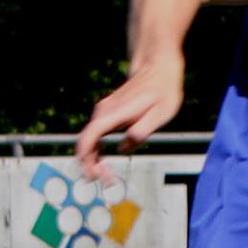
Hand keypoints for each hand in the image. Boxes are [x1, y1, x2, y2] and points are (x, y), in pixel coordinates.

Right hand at [76, 63, 184, 183]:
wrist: (157, 67)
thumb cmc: (162, 89)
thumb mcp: (160, 113)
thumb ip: (142, 131)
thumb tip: (125, 147)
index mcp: (115, 113)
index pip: (90, 136)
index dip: (86, 158)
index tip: (93, 175)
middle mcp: (104, 111)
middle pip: (85, 141)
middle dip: (90, 164)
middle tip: (104, 180)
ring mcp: (104, 112)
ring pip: (89, 140)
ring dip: (93, 159)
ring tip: (107, 174)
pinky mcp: (108, 114)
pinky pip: (95, 135)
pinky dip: (97, 151)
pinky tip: (105, 161)